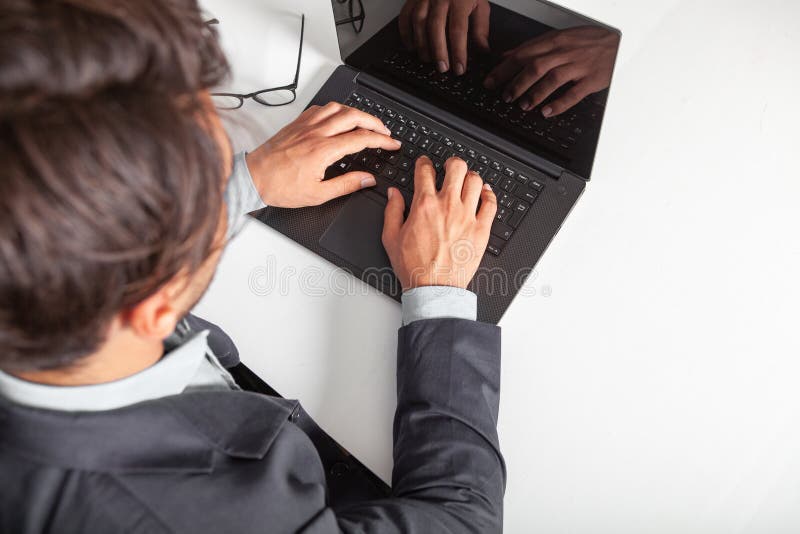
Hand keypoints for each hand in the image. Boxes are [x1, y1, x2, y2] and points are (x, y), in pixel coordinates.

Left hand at [245, 102, 401, 207]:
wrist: (254, 178)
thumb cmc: (281, 187)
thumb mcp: (318, 194)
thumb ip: (346, 185)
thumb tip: (367, 179)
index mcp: (323, 150)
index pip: (361, 138)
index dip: (382, 140)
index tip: (392, 144)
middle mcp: (316, 133)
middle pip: (354, 116)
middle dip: (375, 121)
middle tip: (385, 131)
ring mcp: (305, 125)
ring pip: (338, 107)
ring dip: (356, 112)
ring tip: (366, 121)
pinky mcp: (297, 123)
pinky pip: (321, 107)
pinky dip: (335, 109)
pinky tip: (339, 116)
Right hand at [382, 156, 495, 289]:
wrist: (434, 287)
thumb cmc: (414, 266)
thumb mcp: (391, 237)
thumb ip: (392, 211)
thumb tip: (394, 194)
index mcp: (424, 205)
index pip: (426, 171)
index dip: (425, 163)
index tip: (425, 164)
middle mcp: (447, 206)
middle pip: (456, 168)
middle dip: (452, 162)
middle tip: (450, 166)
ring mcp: (467, 216)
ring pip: (475, 181)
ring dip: (470, 177)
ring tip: (466, 180)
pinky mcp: (481, 229)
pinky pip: (491, 203)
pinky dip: (489, 194)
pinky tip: (485, 193)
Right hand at [399, 0, 489, 74]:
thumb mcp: (481, 4)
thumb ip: (481, 28)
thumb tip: (482, 50)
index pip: (458, 29)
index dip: (458, 51)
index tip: (459, 68)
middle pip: (436, 27)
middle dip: (438, 51)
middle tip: (442, 68)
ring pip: (419, 22)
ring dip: (422, 44)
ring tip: (427, 59)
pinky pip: (405, 16)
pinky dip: (406, 33)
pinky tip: (412, 46)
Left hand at [485, 26, 618, 116]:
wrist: (620, 41)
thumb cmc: (588, 41)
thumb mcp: (559, 37)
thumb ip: (534, 47)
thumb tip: (507, 55)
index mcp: (555, 41)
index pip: (524, 53)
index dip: (504, 68)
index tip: (491, 81)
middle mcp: (565, 52)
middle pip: (535, 66)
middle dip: (516, 83)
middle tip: (505, 96)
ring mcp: (579, 65)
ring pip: (552, 78)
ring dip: (535, 93)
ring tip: (523, 105)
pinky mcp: (592, 79)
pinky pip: (574, 93)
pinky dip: (559, 103)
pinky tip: (547, 112)